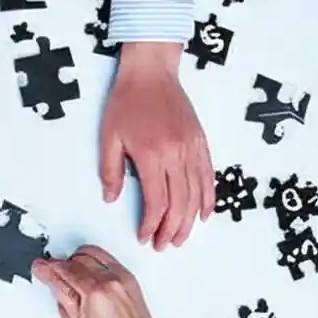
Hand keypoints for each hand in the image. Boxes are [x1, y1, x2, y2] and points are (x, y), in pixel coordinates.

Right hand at [32, 246, 184, 317]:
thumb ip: (63, 298)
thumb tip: (53, 282)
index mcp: (96, 292)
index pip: (66, 269)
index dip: (49, 267)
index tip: (40, 267)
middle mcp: (113, 281)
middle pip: (79, 257)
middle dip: (62, 264)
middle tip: (52, 274)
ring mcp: (125, 280)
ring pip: (94, 254)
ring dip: (79, 260)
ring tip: (69, 276)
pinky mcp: (132, 282)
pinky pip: (108, 261)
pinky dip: (95, 263)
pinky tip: (88, 276)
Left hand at [100, 42, 213, 250]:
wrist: (152, 72)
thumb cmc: (127, 101)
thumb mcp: (109, 136)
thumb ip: (111, 170)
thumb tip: (112, 198)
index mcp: (152, 155)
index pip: (156, 201)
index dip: (152, 224)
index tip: (146, 237)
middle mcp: (176, 154)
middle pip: (179, 203)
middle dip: (172, 229)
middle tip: (164, 245)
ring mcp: (192, 148)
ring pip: (197, 194)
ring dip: (190, 220)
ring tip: (181, 237)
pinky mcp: (201, 142)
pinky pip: (208, 176)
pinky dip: (208, 198)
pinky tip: (203, 214)